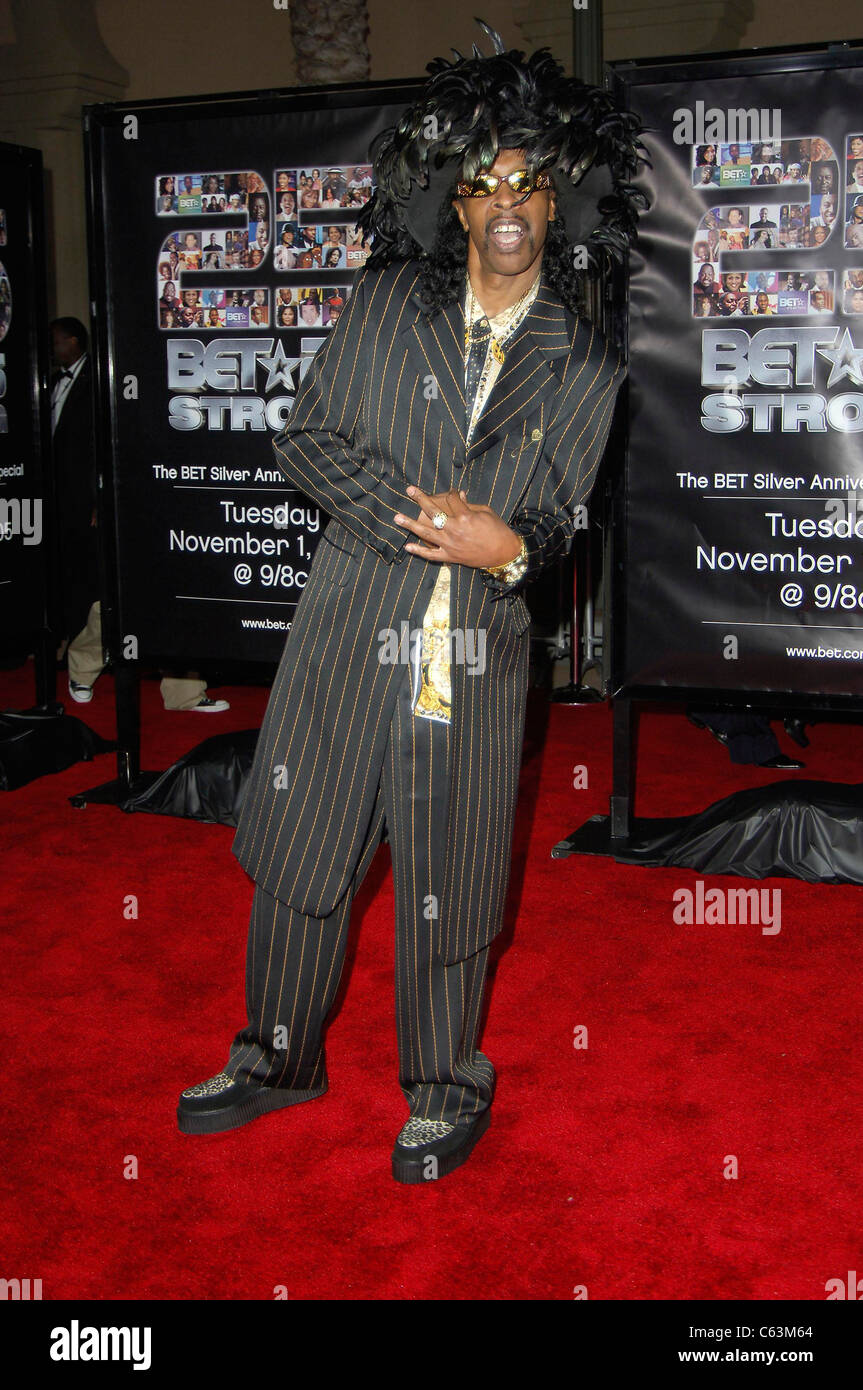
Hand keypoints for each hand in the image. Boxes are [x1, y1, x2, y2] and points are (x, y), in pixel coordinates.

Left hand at [393, 486, 521, 568]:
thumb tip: (460, 496)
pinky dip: (419, 551)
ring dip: (410, 525)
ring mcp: (450, 544)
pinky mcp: (450, 557)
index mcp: (465, 516)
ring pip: (426, 533)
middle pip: (433, 511)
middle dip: (420, 499)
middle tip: (409, 490)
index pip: (452, 499)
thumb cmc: (497, 530)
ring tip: (397, 518)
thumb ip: (470, 505)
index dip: (451, 493)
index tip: (452, 492)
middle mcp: (454, 529)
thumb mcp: (486, 512)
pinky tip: (408, 546)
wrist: (504, 553)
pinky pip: (431, 555)